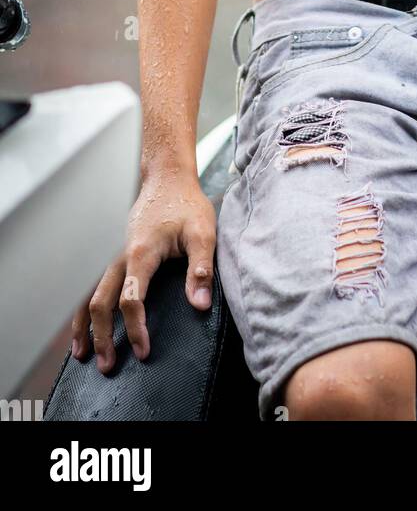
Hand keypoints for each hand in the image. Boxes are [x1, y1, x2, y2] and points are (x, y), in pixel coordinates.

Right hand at [71, 172, 215, 372]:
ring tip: (83, 355)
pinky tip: (84, 326)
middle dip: (101, 336)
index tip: (143, 351)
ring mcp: (111, 255)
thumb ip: (201, 269)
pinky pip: (91, 285)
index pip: (130, 299)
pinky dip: (83, 308)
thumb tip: (199, 305)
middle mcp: (118, 256)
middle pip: (100, 302)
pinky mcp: (112, 254)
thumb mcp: (203, 232)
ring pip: (88, 295)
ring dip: (85, 326)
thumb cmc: (186, 204)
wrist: (167, 179)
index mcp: (140, 253)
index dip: (135, 328)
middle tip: (107, 366)